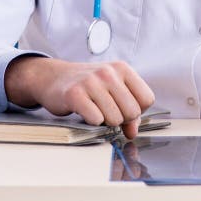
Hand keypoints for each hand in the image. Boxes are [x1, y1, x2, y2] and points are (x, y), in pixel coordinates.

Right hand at [5, 57, 154, 138]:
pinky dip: (92, 122)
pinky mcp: (75, 94)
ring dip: (105, 122)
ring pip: (115, 119)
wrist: (54, 77)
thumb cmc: (88, 86)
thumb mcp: (112, 91)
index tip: (123, 109)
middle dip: (121, 119)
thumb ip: (128, 110)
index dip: (137, 111)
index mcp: (122, 68)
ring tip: (95, 110)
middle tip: (107, 112)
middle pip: (132, 112)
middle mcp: (108, 72)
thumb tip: (133, 132)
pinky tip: (85, 112)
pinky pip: (96, 119)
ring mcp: (91, 82)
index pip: (147, 99)